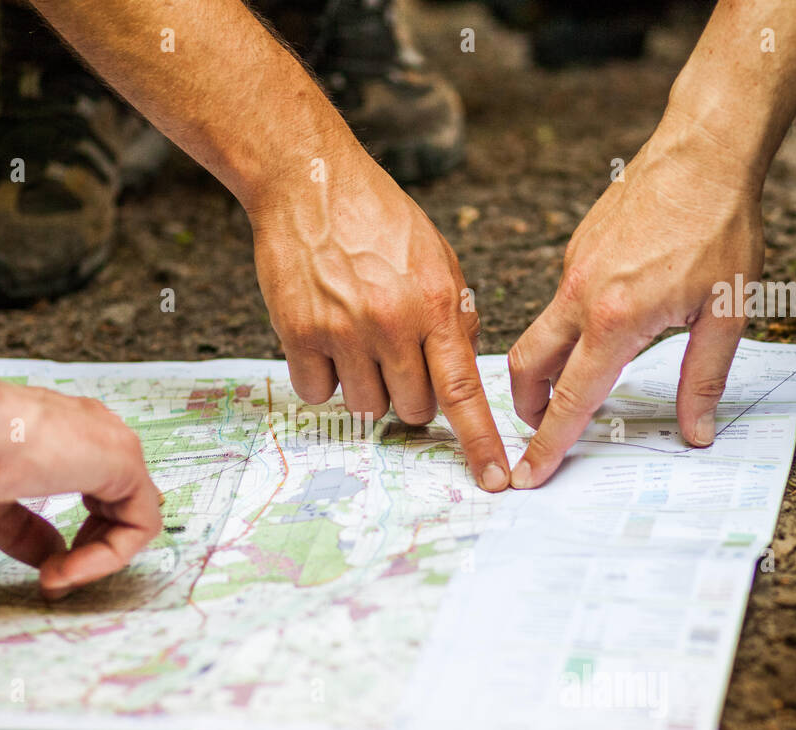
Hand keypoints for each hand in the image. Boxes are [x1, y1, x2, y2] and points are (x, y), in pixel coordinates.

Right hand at [0, 384, 161, 598]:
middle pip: (118, 508)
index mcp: (64, 434)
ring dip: (95, 560)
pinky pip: (141, 524)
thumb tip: (52, 556)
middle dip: (90, 554)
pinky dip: (109, 557)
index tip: (45, 573)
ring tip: (55, 579)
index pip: (97, 492)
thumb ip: (26, 531)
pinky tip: (68, 570)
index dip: (79, 540)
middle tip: (52, 582)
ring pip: (131, 519)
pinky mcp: (126, 461)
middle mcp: (95, 433)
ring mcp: (113, 444)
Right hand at [249, 157, 509, 492]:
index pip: (465, 389)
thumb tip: (462, 373)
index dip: (480, 442)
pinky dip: (323, 376)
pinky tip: (324, 337)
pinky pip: (318, 392)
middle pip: (413, 409)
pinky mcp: (300, 334)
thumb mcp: (438, 258)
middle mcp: (393, 322)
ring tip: (357, 338)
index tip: (496, 479)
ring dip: (365, 386)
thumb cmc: (376, 218)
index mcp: (437, 303)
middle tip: (397, 357)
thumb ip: (455, 317)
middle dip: (411, 396)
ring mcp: (344, 331)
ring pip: (366, 406)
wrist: (309, 183)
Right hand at [507, 119, 764, 488]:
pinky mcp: (576, 250)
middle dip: (527, 409)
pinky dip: (566, 330)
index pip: (572, 399)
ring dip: (546, 370)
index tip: (529, 474)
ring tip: (577, 385)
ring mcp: (572, 269)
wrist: (705, 148)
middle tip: (542, 431)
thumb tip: (696, 432)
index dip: (549, 444)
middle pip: (527, 367)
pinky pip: (559, 303)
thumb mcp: (727, 311)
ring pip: (538, 334)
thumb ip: (704, 377)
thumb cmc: (722, 224)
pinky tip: (607, 325)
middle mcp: (581, 296)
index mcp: (616, 319)